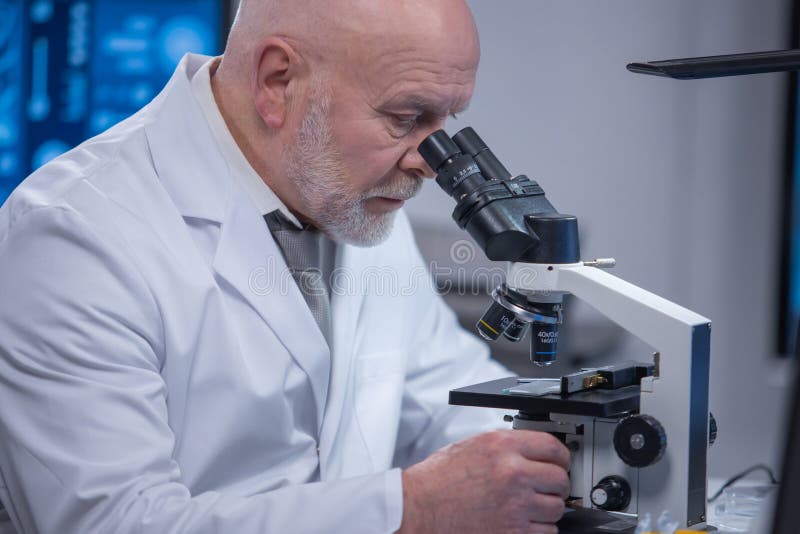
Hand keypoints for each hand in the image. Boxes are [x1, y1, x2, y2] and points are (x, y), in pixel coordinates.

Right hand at [398, 429, 569, 533]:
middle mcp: (512, 473)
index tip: (561, 462)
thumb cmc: (436, 480)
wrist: (418, 509)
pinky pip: (546, 532)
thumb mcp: (471, 446)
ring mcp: (515, 505)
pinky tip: (522, 522)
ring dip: (547, 508)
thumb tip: (529, 451)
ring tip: (529, 506)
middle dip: (556, 484)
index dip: (561, 456)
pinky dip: (539, 529)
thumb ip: (504, 447)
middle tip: (546, 487)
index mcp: (502, 446)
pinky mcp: (513, 532)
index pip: (552, 446)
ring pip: (556, 508)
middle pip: (560, 478)